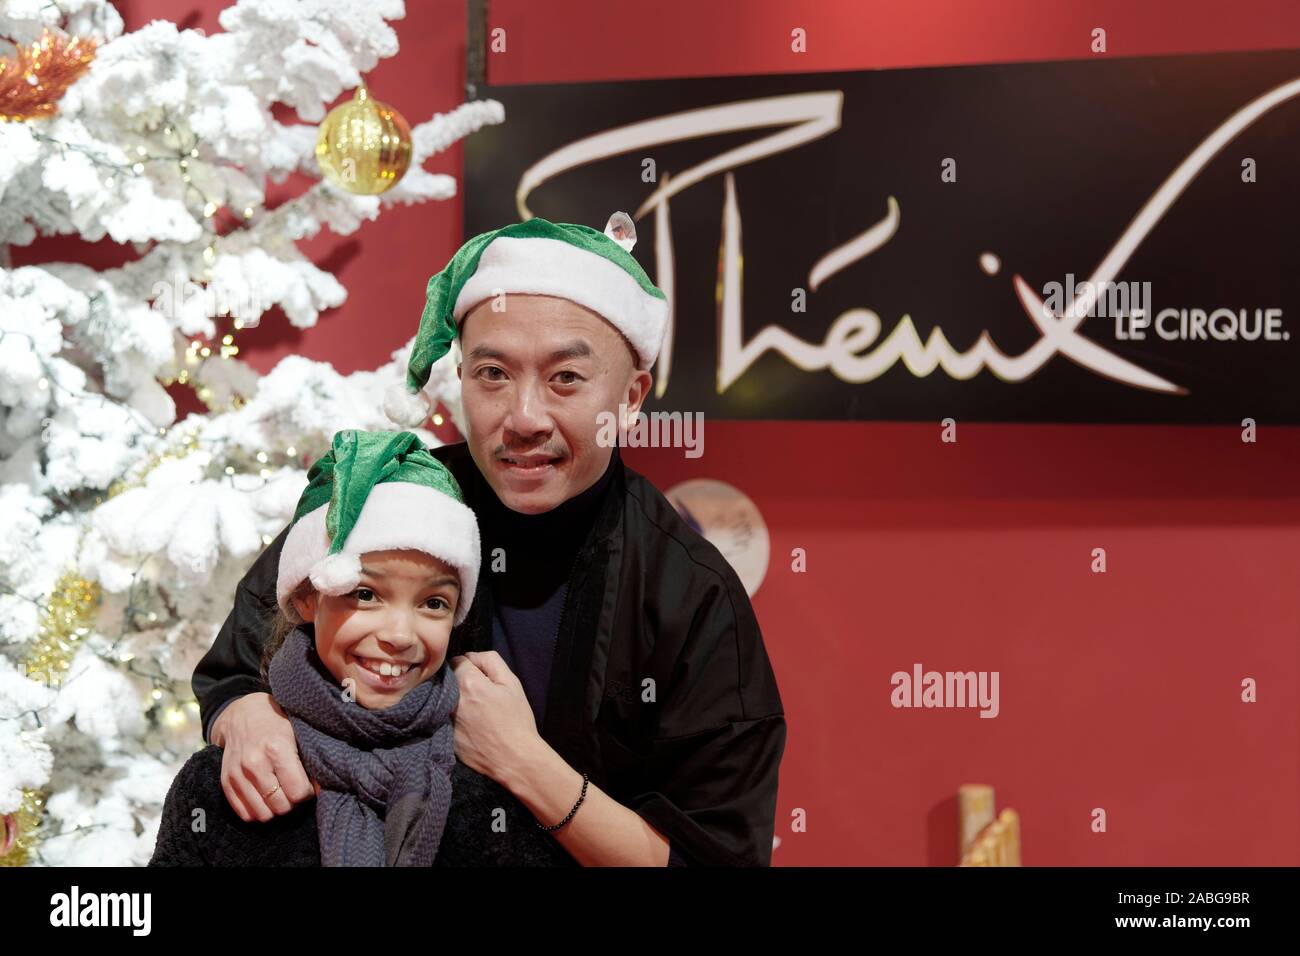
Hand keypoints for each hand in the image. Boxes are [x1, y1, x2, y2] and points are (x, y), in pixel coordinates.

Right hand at [212, 692, 318, 821]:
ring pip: (263, 815)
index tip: (308, 786)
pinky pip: (244, 814)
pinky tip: (265, 797)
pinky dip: (257, 811)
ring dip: (274, 809)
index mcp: (276, 749)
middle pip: (281, 807)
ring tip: (280, 794)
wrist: (242, 714)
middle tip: (293, 790)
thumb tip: (320, 790)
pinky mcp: (225, 782)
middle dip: (292, 802)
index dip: (307, 793)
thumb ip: (309, 762)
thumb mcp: (298, 735)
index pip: (297, 792)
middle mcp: (254, 763)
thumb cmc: (277, 724)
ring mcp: (237, 774)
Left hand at [450, 651, 542, 785]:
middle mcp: (451, 699)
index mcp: (468, 682)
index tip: (481, 676)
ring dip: (453, 698)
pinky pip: (443, 717)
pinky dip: (452, 716)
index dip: (471, 665)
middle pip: (447, 679)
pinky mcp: (444, 735)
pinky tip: (468, 724)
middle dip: (459, 680)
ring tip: (473, 709)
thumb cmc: (516, 719)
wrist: (514, 759)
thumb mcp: (512, 683)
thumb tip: (471, 656)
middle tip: (478, 693)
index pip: (457, 660)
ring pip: (443, 698)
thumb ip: (490, 661)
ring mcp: (445, 719)